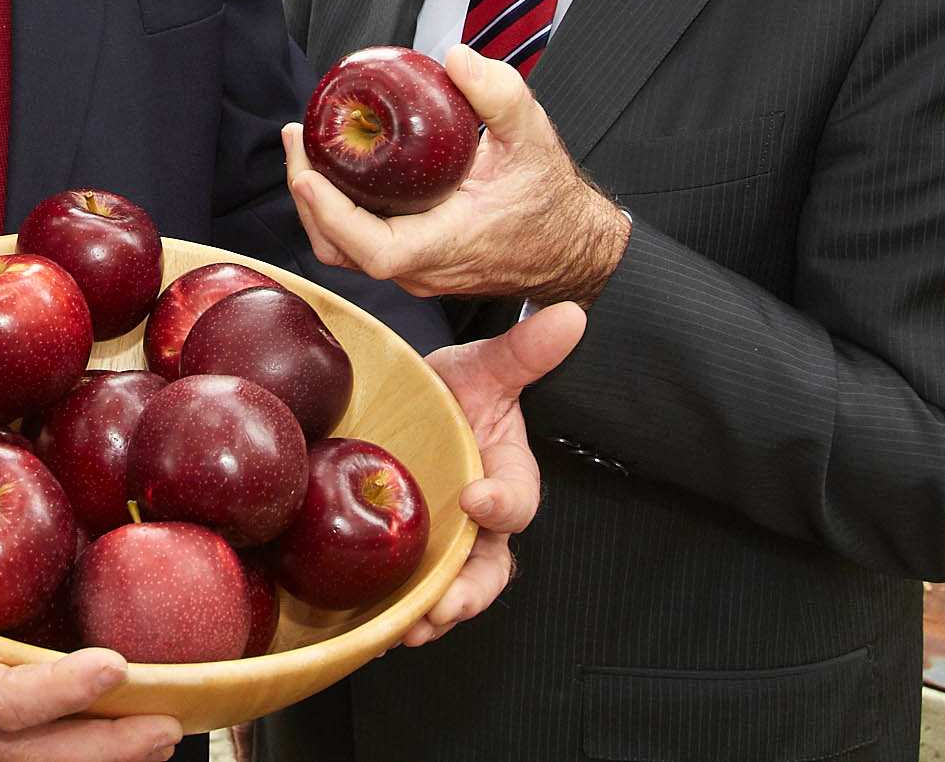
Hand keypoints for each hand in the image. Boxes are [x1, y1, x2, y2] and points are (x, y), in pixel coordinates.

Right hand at [0, 518, 181, 761]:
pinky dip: (67, 737)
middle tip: (171, 723)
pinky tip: (106, 720)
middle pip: (33, 752)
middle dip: (105, 745)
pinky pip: (19, 742)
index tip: (113, 667)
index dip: (59, 693)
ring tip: (162, 730)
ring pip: (32, 756)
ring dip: (97, 750)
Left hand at [283, 44, 629, 304]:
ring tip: (304, 149)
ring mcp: (416, 269)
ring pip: (345, 250)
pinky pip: (360, 244)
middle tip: (297, 141)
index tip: (308, 176)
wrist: (574, 246)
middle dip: (308, 198)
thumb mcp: (532, 136)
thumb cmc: (552, 198)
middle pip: (341, 249)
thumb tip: (456, 58)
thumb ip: (499, 94)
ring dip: (316, 203)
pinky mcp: (414, 261)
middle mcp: (425, 267)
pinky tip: (333, 168)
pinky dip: (336, 210)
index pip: (375, 250)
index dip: (333, 216)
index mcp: (449, 244)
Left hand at [406, 301, 585, 643]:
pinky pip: (410, 591)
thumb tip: (571, 315)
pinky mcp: (411, 553)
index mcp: (507, 477)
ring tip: (408, 630)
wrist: (411, 408)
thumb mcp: (483, 367)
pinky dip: (395, 611)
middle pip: (489, 569)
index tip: (478, 498)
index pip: (517, 500)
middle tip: (445, 606)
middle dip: (471, 593)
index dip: (503, 504)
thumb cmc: (454, 391)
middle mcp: (481, 522)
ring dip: (433, 614)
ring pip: (452, 590)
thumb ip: (524, 351)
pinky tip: (373, 626)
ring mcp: (446, 542)